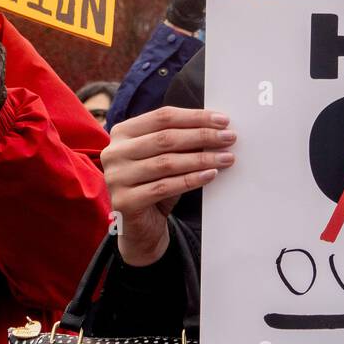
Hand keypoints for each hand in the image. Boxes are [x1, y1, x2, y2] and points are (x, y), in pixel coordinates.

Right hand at [102, 106, 235, 264]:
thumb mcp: (165, 157)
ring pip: (166, 163)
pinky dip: (191, 180)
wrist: (141, 226)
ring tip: (226, 158)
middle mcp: (114, 152)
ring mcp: (116, 177)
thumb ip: (182, 141)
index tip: (223, 120)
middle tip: (229, 138)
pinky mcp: (124, 201)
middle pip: (165, 138)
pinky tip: (211, 175)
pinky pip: (164, 187)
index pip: (163, 117)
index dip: (195, 117)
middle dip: (202, 136)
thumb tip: (217, 127)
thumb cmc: (156, 184)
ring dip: (201, 159)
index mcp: (122, 133)